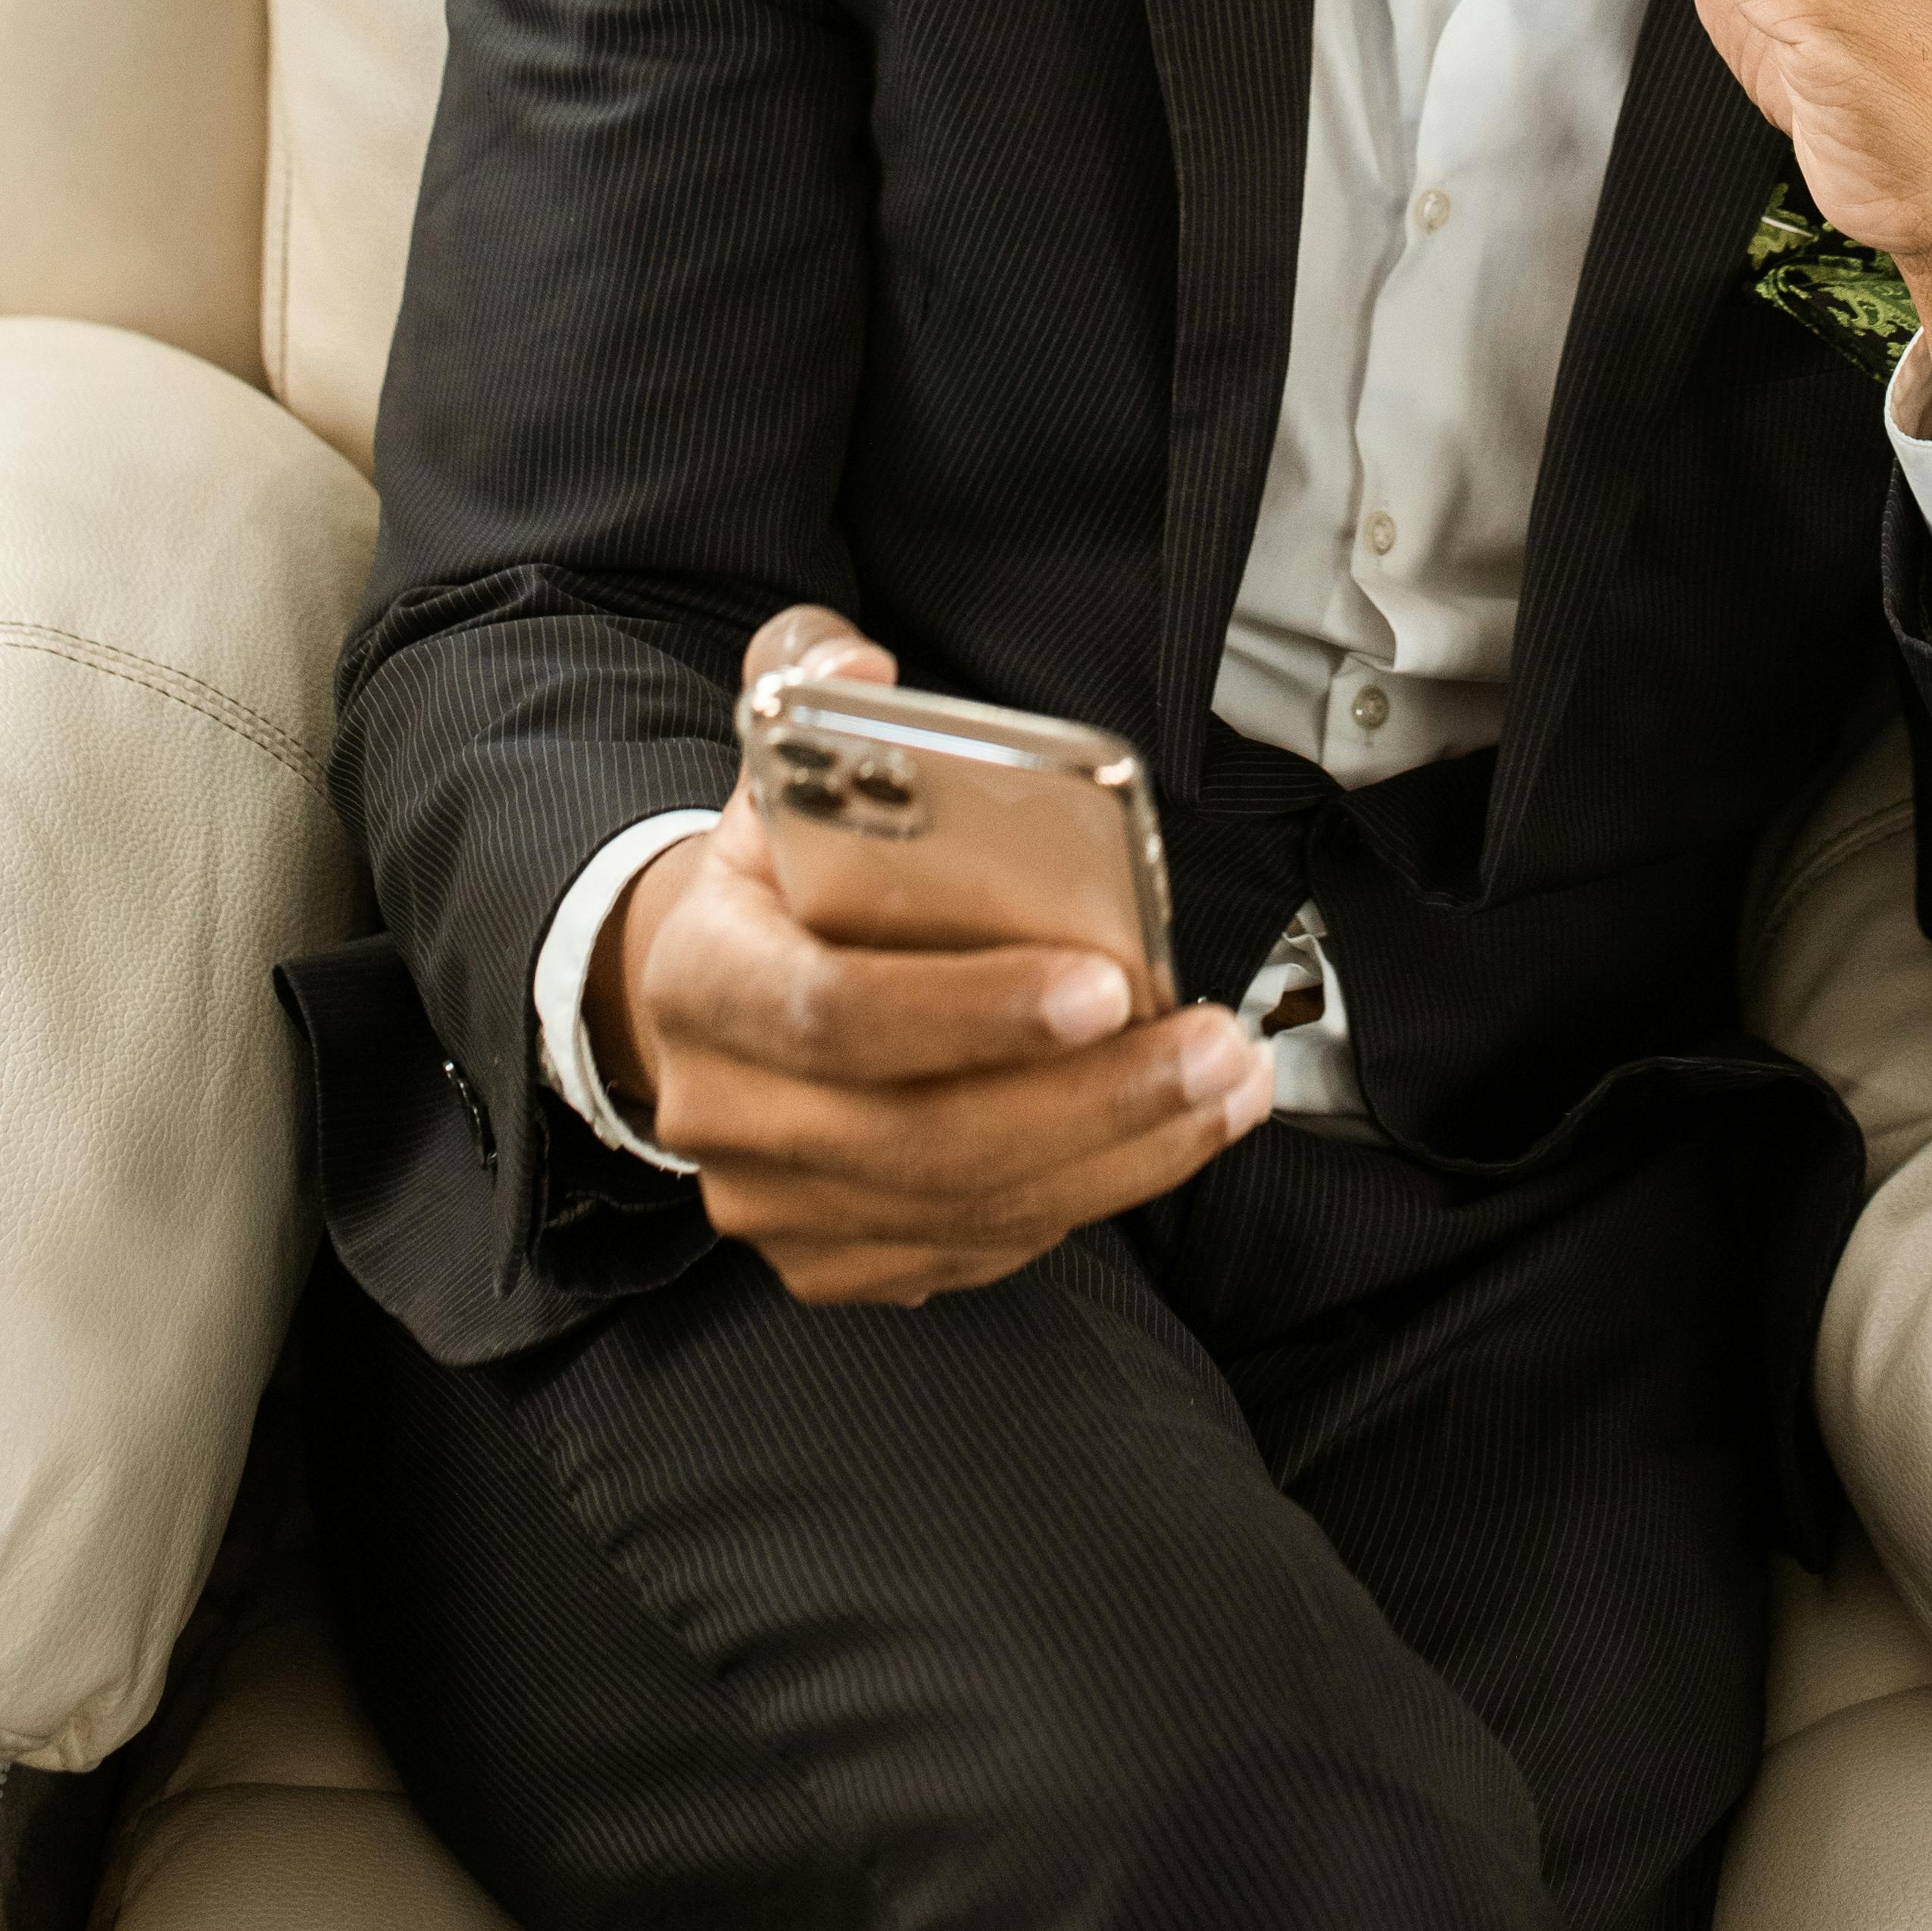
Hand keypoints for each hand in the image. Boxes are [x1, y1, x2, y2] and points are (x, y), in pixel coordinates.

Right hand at [587, 606, 1269, 1303]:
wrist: (709, 986)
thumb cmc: (776, 868)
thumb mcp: (771, 760)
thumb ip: (805, 687)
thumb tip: (861, 672)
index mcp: (704, 977)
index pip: (834, 1013)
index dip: (969, 1011)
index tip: (1106, 983)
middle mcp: (722, 1111)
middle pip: (920, 1137)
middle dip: (1092, 1100)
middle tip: (1216, 1049)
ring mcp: (770, 1202)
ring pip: (963, 1207)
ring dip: (1118, 1156)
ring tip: (1226, 1087)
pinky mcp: (826, 1259)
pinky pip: (969, 1250)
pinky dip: (1078, 1202)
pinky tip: (1161, 1139)